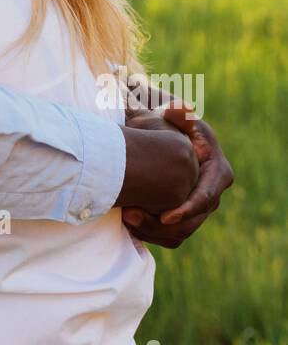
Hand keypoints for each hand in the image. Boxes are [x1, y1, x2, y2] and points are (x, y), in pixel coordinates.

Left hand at [122, 102, 233, 248]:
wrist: (165, 138)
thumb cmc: (170, 123)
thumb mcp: (173, 115)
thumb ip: (176, 113)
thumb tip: (180, 109)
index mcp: (218, 170)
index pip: (207, 196)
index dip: (188, 209)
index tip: (165, 217)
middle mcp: (212, 192)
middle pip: (194, 220)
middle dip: (163, 225)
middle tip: (133, 219)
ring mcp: (200, 207)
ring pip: (182, 232)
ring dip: (154, 232)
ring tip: (127, 221)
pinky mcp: (185, 216)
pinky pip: (173, 235)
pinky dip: (152, 234)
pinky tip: (130, 226)